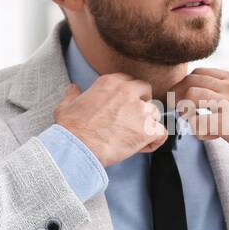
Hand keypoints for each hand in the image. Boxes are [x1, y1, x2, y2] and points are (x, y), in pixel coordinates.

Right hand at [54, 75, 168, 167]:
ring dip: (148, 124)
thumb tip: (73, 88)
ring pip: (155, 113)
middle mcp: (128, 91)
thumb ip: (73, 95)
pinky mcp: (147, 129)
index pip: (130, 83)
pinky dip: (155, 141)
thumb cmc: (71, 128)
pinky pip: (162, 133)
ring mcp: (140, 110)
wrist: (78, 146)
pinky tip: (143, 146)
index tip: (123, 108)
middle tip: (134, 120)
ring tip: (134, 137)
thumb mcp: (66, 105)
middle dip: (143, 105)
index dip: (129, 96)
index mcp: (110, 83)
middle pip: (146, 93)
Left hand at [171, 68, 228, 170]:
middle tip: (181, 113)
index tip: (182, 100)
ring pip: (190, 96)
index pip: (198, 72)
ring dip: (185, 111)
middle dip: (178, 97)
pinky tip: (208, 136)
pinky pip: (197, 122)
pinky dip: (196, 130)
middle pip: (190, 82)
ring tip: (195, 123)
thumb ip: (224, 91)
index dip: (184, 86)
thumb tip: (196, 95)